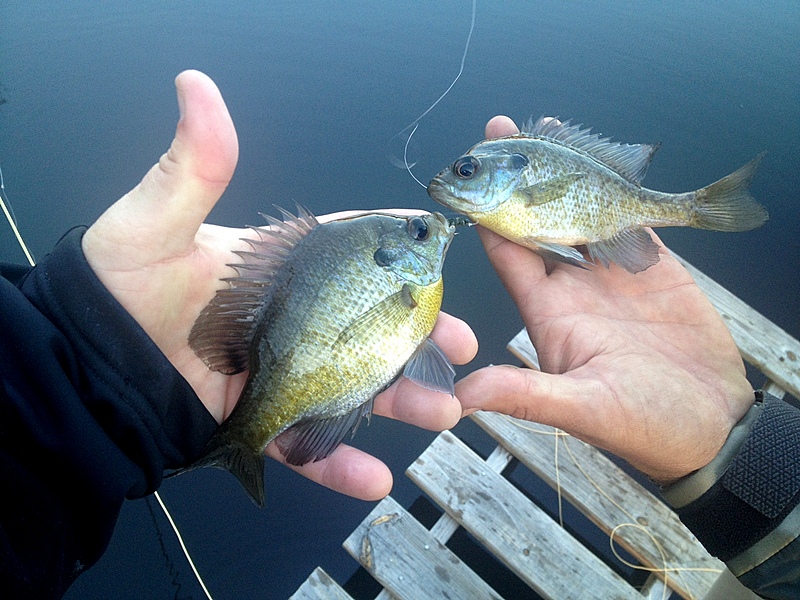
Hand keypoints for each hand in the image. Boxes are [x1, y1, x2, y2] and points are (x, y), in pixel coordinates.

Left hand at [81, 70, 476, 499]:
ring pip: (354, 386)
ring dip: (402, 400)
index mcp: (278, 269)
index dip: (396, 252)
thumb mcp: (154, 225)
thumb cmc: (116, 290)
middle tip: (462, 343)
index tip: (440, 249)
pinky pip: (307, 446)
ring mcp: (280, 372)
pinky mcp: (261, 421)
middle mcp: (290, 320)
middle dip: (422, 334)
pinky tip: (376, 476)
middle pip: (369, 324)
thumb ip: (191, 167)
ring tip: (442, 409)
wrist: (85, 369)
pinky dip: (340, 464)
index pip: (348, 252)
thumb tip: (196, 86)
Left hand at [456, 116, 753, 483]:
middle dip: (520, 176)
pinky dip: (619, 184)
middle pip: (538, 218)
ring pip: (582, 209)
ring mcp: (610, 272)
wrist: (710, 423)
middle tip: (503, 129)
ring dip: (567, 170)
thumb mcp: (581, 409)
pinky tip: (606, 154)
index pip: (508, 251)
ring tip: (548, 126)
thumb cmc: (645, 424)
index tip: (470, 171)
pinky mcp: (649, 264)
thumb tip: (464, 397)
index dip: (488, 210)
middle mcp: (571, 285)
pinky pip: (630, 215)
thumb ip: (526, 395)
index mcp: (547, 311)